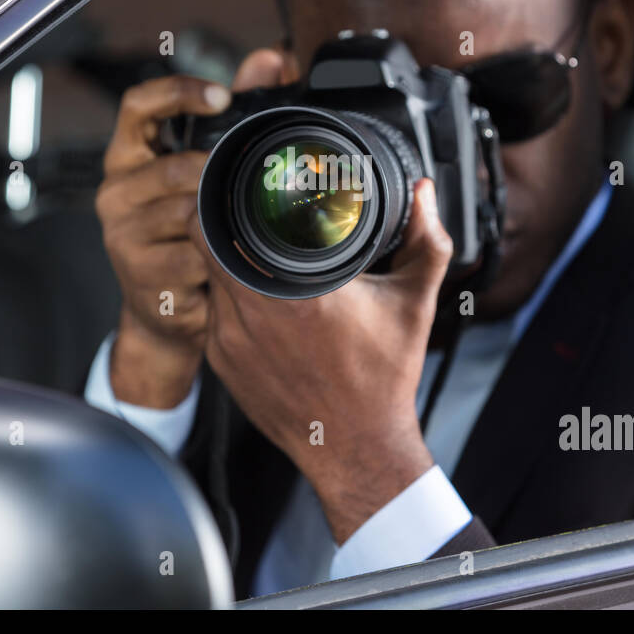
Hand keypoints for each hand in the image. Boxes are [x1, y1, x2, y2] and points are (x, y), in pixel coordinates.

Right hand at [96, 50, 294, 407]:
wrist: (165, 310)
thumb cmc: (187, 229)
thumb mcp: (205, 172)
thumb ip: (236, 113)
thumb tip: (274, 57)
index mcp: (129, 154)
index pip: (139, 105)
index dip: (177, 92)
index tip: (222, 96)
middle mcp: (116, 188)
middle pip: (174, 166)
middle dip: (218, 179)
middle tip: (246, 191)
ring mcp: (121, 231)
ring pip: (186, 212)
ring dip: (220, 222)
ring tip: (234, 231)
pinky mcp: (137, 271)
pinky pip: (193, 255)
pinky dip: (217, 260)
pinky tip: (224, 265)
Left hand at [192, 175, 453, 542]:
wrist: (357, 449)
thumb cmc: (383, 380)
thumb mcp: (414, 303)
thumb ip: (426, 241)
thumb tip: (424, 195)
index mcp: (293, 292)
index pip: (227, 225)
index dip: (226, 199)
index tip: (240, 185)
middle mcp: (251, 315)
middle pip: (206, 245)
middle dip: (220, 223)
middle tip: (241, 210)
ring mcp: (229, 341)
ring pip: (208, 280)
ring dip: (224, 263)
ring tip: (252, 254)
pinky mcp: (221, 363)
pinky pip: (213, 315)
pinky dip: (229, 301)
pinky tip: (258, 302)